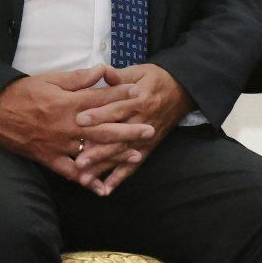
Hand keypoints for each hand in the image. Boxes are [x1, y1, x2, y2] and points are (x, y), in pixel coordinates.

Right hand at [0, 67, 155, 181]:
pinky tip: (101, 187)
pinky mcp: (48, 158)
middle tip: (150, 130)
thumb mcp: (51, 80)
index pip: (101, 99)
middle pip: (104, 129)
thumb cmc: (23, 92)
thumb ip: (78, 78)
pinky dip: (85, 180)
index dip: (121, 95)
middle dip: (129, 130)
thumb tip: (103, 70)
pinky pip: (70, 172)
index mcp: (69, 103)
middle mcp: (67, 126)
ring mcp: (59, 144)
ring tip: (136, 156)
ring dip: (114, 155)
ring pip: (91, 151)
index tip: (140, 93)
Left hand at [71, 64, 192, 195]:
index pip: (116, 109)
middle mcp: (141, 121)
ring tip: (85, 179)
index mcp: (138, 100)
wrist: (182, 91)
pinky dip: (119, 178)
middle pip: (117, 138)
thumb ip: (120, 76)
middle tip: (79, 161)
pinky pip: (133, 165)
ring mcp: (144, 138)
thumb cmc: (156, 79)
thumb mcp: (139, 72)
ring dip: (104, 168)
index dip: (99, 115)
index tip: (79, 120)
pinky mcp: (147, 148)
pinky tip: (105, 190)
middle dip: (98, 151)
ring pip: (122, 155)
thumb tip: (104, 72)